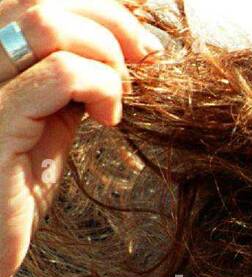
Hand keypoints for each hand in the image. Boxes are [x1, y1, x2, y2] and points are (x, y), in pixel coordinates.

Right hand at [0, 0, 160, 276]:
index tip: (139, 40)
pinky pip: (59, 75)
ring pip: (46, 23)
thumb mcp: (48, 121)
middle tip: (142, 61)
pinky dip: (100, 88)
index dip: (97, 6)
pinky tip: (105, 121)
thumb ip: (68, 82)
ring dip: (104, 53)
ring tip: (117, 95)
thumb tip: (119, 46)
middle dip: (108, 19)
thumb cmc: (14, 188)